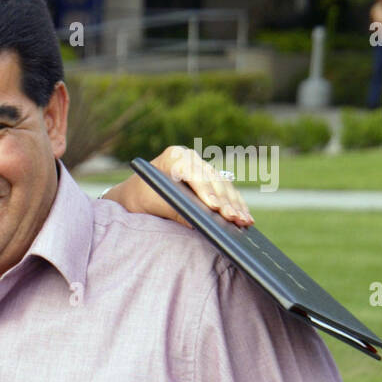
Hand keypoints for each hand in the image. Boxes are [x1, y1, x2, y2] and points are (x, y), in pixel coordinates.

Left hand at [104, 145, 253, 226]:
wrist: (136, 193)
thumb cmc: (140, 197)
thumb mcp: (153, 204)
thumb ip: (174, 212)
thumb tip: (198, 224)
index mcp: (173, 157)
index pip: (193, 173)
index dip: (205, 190)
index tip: (214, 206)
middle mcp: (191, 158)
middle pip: (212, 180)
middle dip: (225, 201)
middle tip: (234, 218)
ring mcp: (201, 166)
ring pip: (223, 185)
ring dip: (236, 204)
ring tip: (245, 221)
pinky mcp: (208, 178)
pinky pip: (226, 191)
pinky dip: (236, 204)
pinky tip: (245, 217)